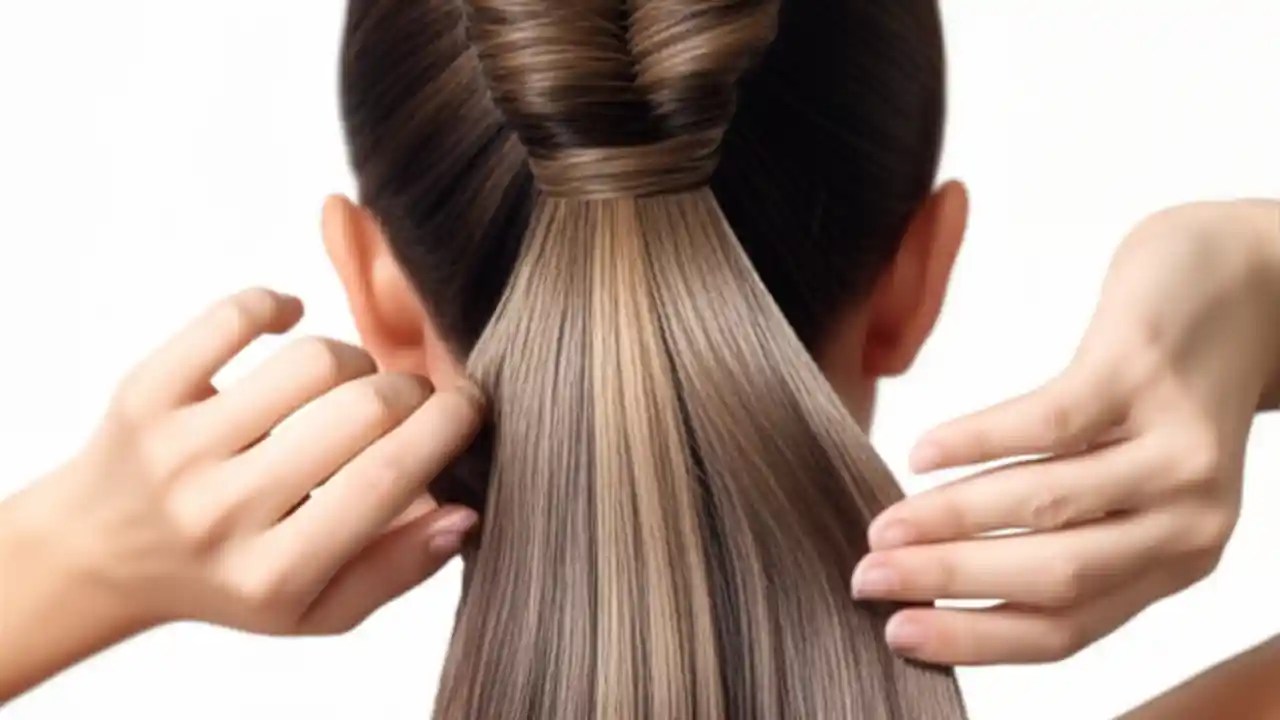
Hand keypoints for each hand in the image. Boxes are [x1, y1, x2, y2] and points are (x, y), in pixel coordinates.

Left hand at [0, 288, 482, 697]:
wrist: (100, 555)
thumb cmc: (228, 577)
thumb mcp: (318, 609)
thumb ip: (397, 570)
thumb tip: (463, 512)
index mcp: (273, 572)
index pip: (386, 480)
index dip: (446, 428)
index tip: (469, 406)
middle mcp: (221, 512)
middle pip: (362, 411)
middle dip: (413, 392)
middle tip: (413, 401)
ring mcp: (179, 447)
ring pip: (312, 360)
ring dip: (355, 359)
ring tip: (349, 383)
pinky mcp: (146, 392)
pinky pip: (233, 316)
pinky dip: (277, 305)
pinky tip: (290, 322)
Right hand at [852, 200, 1279, 664]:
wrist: (1251, 281)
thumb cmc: (1167, 388)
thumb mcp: (1131, 479)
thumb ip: (1069, 528)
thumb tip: (941, 561)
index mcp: (1172, 560)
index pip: (1066, 627)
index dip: (975, 639)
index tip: (898, 632)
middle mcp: (1186, 520)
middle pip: (1053, 578)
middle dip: (946, 583)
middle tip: (869, 577)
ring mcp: (1171, 448)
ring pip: (1043, 505)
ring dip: (947, 520)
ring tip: (884, 522)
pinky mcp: (1141, 374)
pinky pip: (1045, 422)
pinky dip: (972, 441)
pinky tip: (922, 449)